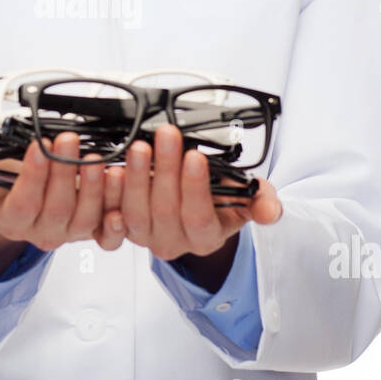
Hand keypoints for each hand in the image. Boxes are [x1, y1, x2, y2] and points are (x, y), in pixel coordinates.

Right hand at [0, 132, 127, 252]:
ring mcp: (70, 232)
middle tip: (71, 140)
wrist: (19, 202)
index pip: (24, 202)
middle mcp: (42, 231)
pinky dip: (117, 220)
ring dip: (95, 189)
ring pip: (86, 218)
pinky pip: (107, 235)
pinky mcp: (94, 231)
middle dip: (65, 172)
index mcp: (12, 220)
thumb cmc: (1, 187)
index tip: (38, 147)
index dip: (33, 176)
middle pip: (58, 208)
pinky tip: (122, 196)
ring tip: (100, 160)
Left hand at [111, 123, 282, 262]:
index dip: (196, 187)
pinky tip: (111, 172)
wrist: (193, 206)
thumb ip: (259, 200)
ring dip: (136, 177)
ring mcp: (144, 237)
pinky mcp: (120, 228)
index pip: (199, 217)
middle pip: (165, 210)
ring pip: (135, 212)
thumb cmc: (217, 198)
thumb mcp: (245, 197)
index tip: (195, 156)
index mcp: (205, 238)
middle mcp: (173, 242)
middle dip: (165, 169)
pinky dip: (109, 194)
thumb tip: (271, 211)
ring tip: (139, 147)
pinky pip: (110, 216)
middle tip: (166, 137)